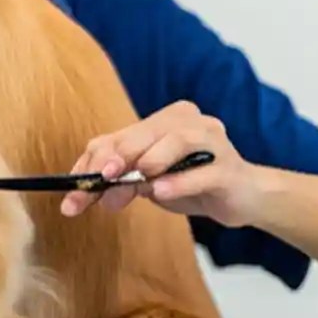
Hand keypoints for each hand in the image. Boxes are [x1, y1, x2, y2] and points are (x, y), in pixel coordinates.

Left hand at [59, 101, 260, 226]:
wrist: (245, 197)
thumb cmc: (193, 184)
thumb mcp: (152, 182)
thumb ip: (125, 179)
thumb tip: (91, 188)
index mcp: (165, 120)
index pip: (119, 136)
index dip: (92, 162)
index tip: (72, 191)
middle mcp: (189, 121)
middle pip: (143, 136)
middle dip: (114, 163)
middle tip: (94, 185)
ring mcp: (212, 140)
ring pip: (175, 142)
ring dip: (149, 164)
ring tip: (129, 185)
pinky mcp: (229, 168)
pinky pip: (201, 172)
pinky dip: (179, 183)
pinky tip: (161, 193)